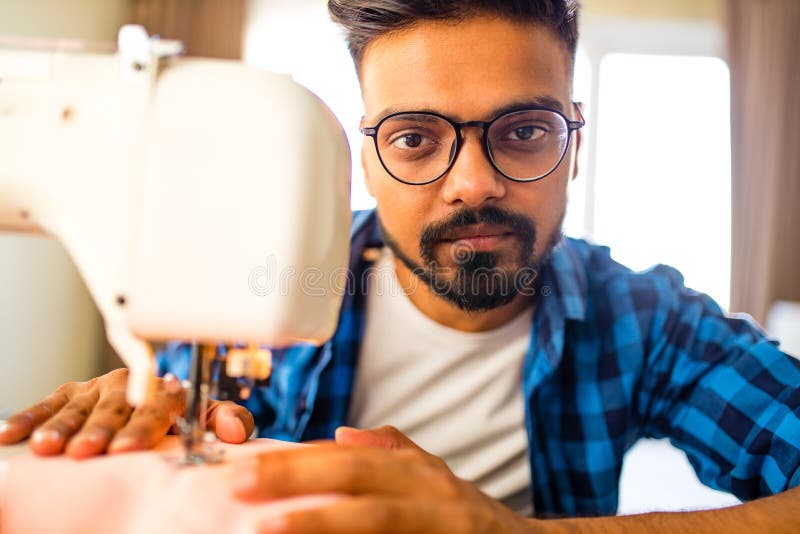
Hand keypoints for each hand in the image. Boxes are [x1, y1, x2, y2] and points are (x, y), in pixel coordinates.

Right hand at [0, 368, 254, 458]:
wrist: (152, 403)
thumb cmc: (178, 419)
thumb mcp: (207, 419)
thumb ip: (225, 421)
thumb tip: (236, 430)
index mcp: (164, 392)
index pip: (154, 409)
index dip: (141, 429)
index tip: (127, 451)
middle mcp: (130, 386)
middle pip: (113, 408)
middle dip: (99, 430)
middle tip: (86, 451)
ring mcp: (98, 388)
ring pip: (79, 406)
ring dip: (62, 426)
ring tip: (50, 448)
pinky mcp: (72, 393)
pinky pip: (48, 403)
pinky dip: (30, 417)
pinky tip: (11, 434)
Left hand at [232, 425, 533, 533]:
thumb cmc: (466, 518)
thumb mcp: (433, 476)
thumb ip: (390, 452)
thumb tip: (340, 433)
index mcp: (416, 471)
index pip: (348, 457)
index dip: (297, 461)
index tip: (244, 466)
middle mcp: (429, 493)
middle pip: (356, 480)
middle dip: (296, 481)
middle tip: (240, 487)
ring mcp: (439, 526)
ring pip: (375, 520)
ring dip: (320, 523)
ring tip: (266, 528)